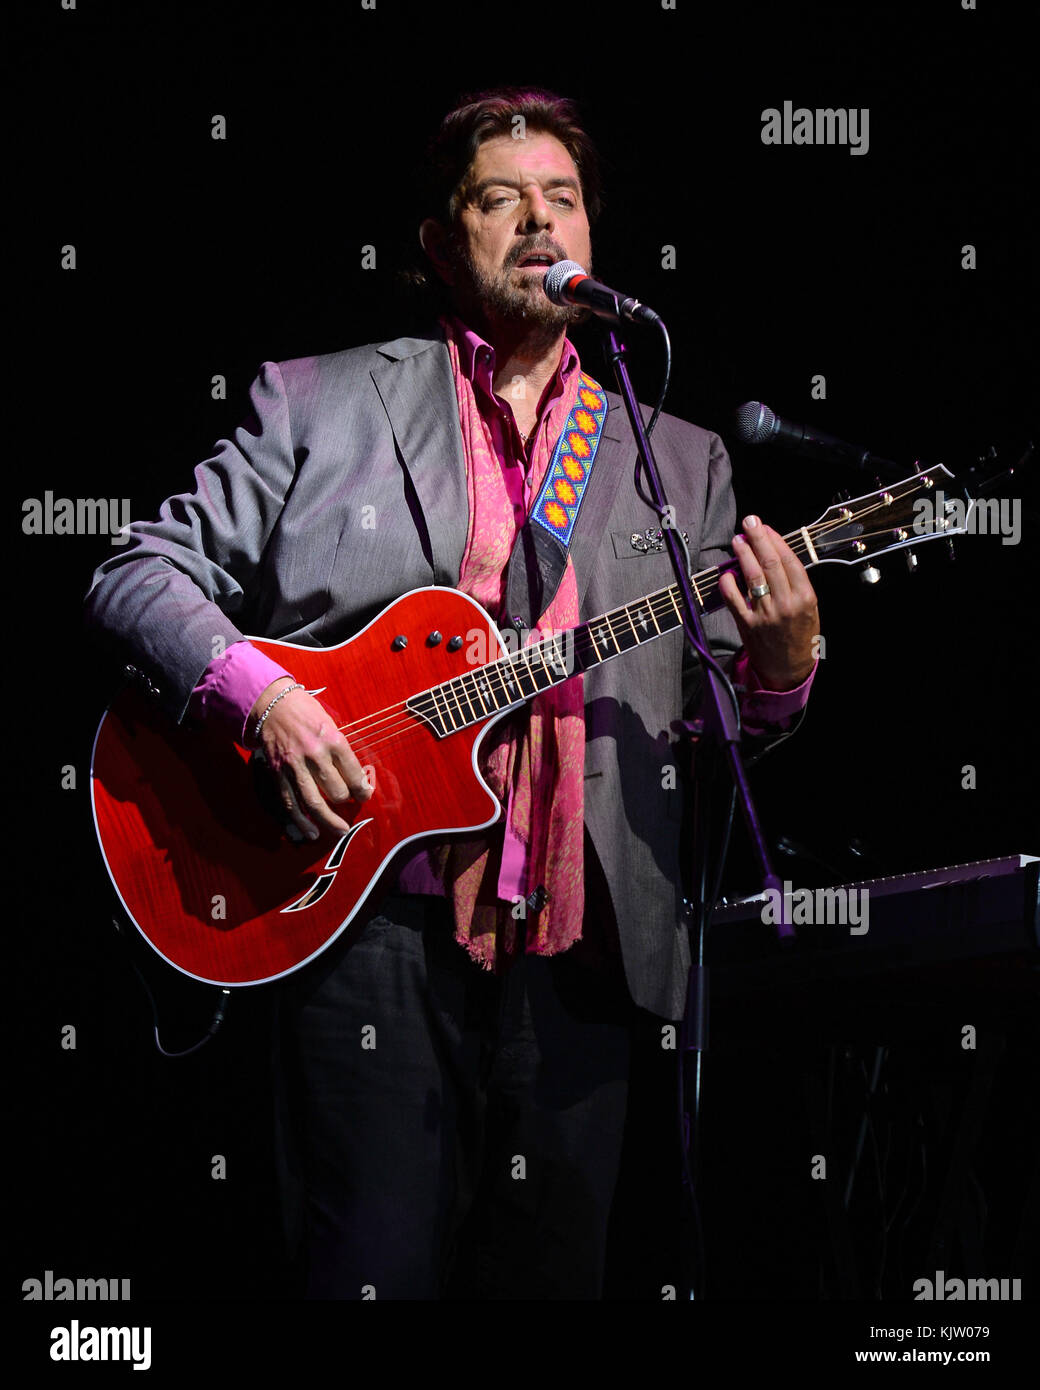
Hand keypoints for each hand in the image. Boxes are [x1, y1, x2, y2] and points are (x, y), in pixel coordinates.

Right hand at [247, 678, 372, 840]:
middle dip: (345, 801)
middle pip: (336, 791)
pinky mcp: (278, 774)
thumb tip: (357, 778)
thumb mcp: (331, 724)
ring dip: (328, 821)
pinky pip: (291, 803)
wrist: (272, 705)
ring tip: (340, 831)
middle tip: (348, 802)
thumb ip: (341, 752)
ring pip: (314, 803)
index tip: (364, 794)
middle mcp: (314, 754)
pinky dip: (301, 822)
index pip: (354, 774)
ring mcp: (294, 766)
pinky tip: (311, 833)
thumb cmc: (306, 713)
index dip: (362, 789)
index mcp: (333, 740)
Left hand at [718, 515, 819, 690]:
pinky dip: (728, 582)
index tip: (765, 527)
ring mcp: (765, 615)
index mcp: (806, 598)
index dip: (775, 540)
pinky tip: (726, 571)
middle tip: (749, 522)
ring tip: (737, 540)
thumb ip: (797, 584)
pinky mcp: (747, 625)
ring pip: (752, 576)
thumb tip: (776, 553)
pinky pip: (734, 598)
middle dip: (758, 538)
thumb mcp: (810, 608)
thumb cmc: (800, 635)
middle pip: (770, 563)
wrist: (788, 669)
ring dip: (743, 554)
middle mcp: (786, 604)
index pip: (789, 561)